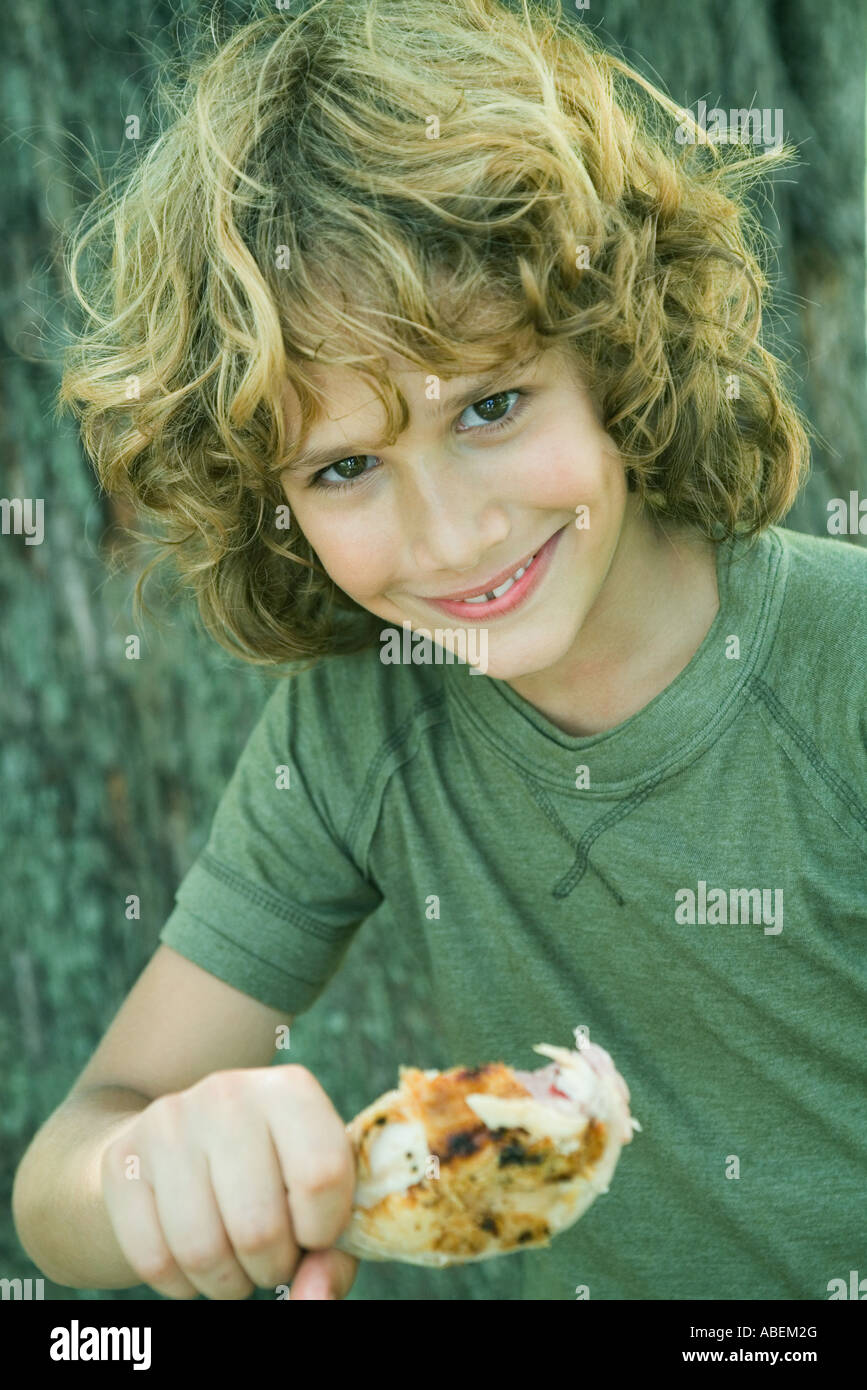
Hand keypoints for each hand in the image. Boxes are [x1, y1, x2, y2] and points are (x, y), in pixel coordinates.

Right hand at [100, 1065, 358, 1299]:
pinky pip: (153, 1259)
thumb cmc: (269, 1177)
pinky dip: (180, 1284)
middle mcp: (229, 1093)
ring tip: (235, 1265)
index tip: (313, 1234)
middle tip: (269, 1259)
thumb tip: (314, 1298)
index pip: (321, 1176)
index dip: (322, 1230)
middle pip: (259, 1226)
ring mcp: (169, 1122)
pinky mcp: (122, 1159)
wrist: (178, 1142)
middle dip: (270, 1267)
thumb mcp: (316, 1196)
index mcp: (290, 1090)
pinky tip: (194, 1263)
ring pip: (202, 1250)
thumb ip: (333, 1252)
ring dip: (226, 1282)